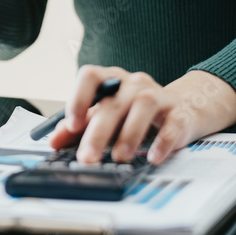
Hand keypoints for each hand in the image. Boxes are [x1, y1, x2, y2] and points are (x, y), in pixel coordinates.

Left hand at [49, 66, 235, 164]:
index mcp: (110, 79)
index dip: (79, 98)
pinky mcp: (179, 112)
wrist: (181, 107)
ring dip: (129, 134)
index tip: (72, 124)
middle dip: (99, 132)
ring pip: (143, 106)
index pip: (90, 76)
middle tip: (88, 158)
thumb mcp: (103, 115)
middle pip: (113, 102)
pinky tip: (153, 157)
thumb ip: (78, 126)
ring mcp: (158, 95)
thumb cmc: (133, 112)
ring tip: (120, 158)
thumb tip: (53, 141)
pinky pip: (172, 124)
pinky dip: (162, 142)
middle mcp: (133, 83)